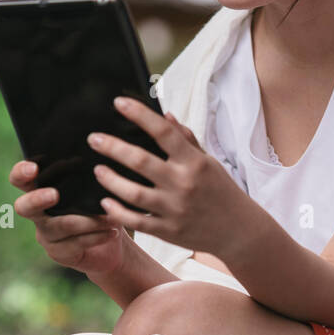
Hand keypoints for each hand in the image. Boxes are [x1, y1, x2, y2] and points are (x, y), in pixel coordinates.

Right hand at [10, 160, 125, 276]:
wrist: (110, 245)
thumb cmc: (100, 207)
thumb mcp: (96, 189)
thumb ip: (91, 175)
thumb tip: (102, 159)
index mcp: (41, 189)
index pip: (20, 179)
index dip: (21, 173)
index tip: (33, 168)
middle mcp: (38, 212)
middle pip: (25, 207)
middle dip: (37, 199)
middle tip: (54, 195)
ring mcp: (45, 234)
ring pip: (63, 225)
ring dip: (90, 221)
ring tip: (111, 217)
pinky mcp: (58, 252)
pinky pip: (76, 243)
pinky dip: (98, 236)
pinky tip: (113, 231)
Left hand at [89, 97, 245, 257]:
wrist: (239, 231)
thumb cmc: (221, 191)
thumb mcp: (209, 162)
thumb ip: (186, 140)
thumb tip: (166, 116)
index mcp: (194, 162)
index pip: (163, 132)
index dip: (139, 115)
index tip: (119, 103)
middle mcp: (183, 184)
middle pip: (140, 161)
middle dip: (113, 147)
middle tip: (94, 139)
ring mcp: (174, 209)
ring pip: (133, 193)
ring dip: (110, 180)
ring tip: (98, 170)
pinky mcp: (167, 231)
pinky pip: (135, 221)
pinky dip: (117, 211)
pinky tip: (105, 201)